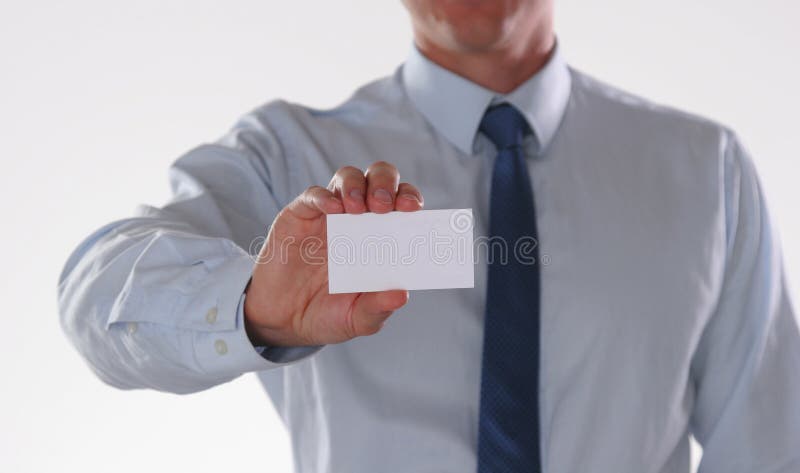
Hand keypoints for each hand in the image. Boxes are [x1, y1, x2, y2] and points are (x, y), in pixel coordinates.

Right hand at [244, 161, 424, 346]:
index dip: (410, 199)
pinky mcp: (300, 216)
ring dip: (356, 185)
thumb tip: (401, 295)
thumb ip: (377, 308)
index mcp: (380, 238)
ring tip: (358, 207)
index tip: (413, 209)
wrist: (282, 321)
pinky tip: (333, 209)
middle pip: (378, 179)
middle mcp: (358, 220)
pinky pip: (313, 195)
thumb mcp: (356, 319)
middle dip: (385, 184)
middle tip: (383, 205)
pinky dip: (324, 196)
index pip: (402, 204)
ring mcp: (329, 216)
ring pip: (348, 177)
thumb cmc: (326, 315)